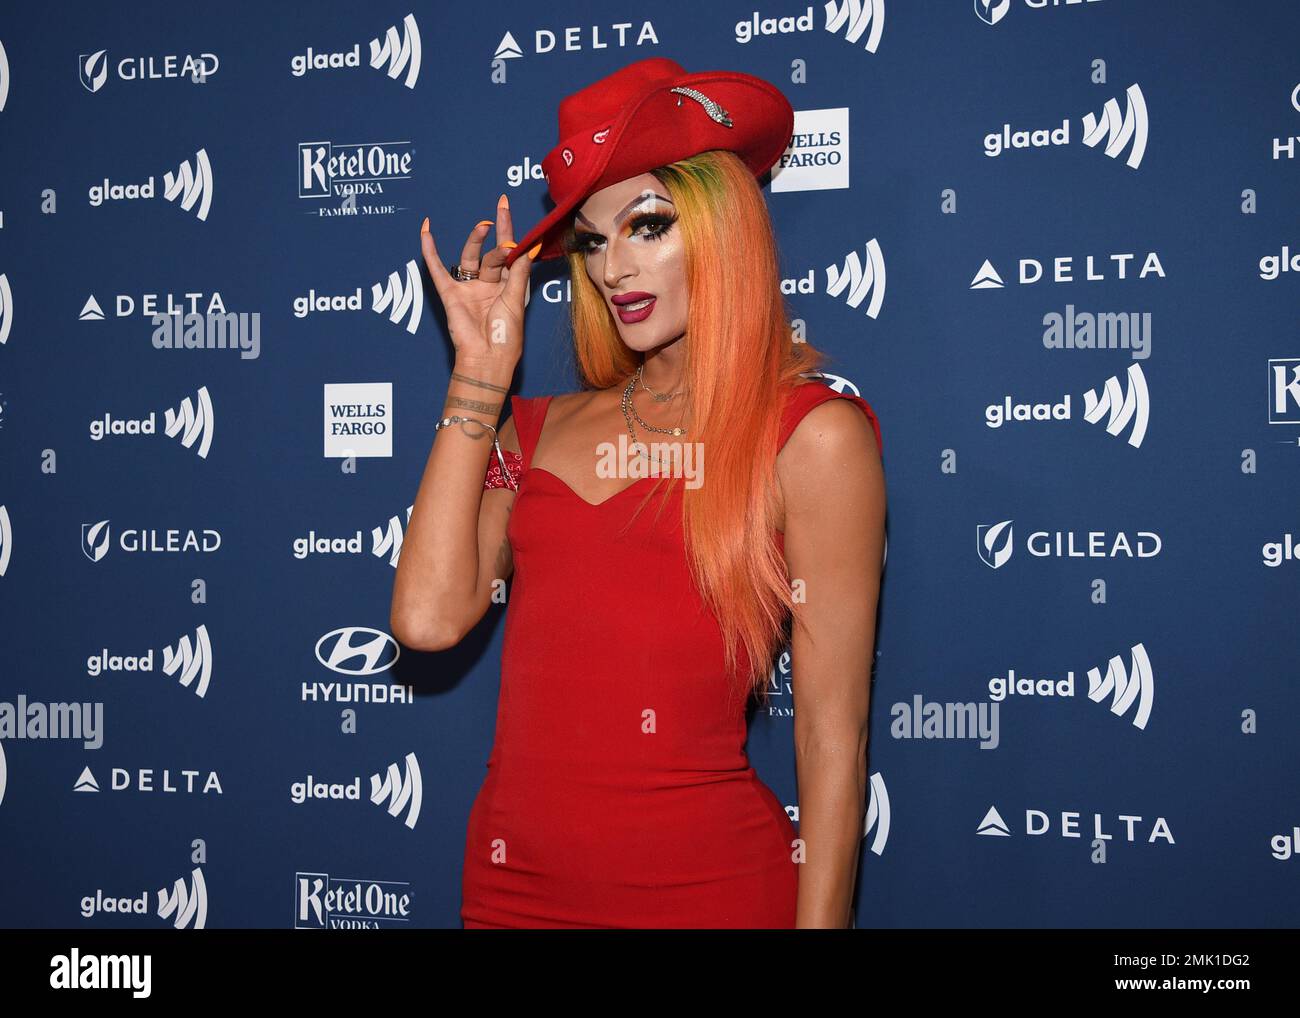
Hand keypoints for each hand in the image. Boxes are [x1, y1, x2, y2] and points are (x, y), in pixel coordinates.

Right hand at [420, 194, 534, 366]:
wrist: (487, 357)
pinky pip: (437, 269)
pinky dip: (430, 251)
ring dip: (475, 240)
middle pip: (491, 254)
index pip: (509, 252)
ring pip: (470, 257)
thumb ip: (519, 271)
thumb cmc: (506, 335)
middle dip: (498, 241)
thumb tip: (530, 244)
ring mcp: (469, 288)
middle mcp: (488, 284)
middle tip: (500, 228)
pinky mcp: (450, 294)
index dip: (508, 229)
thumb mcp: (516, 299)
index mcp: (507, 286)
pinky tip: (426, 231)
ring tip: (484, 226)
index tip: (504, 205)